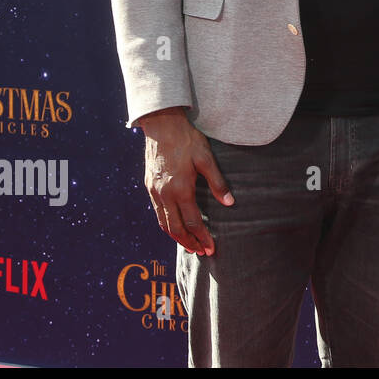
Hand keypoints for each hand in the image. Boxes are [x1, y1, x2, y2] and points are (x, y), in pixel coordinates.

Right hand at [140, 108, 232, 255]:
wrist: (161, 125)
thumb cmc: (187, 140)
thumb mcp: (206, 158)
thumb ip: (218, 182)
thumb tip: (230, 203)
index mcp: (180, 189)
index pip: (193, 222)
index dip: (203, 237)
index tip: (211, 248)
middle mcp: (164, 194)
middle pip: (175, 228)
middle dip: (189, 243)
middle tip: (201, 252)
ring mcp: (154, 191)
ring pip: (163, 223)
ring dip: (176, 237)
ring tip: (189, 245)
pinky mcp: (149, 186)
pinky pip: (157, 213)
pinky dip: (166, 224)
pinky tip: (175, 226)